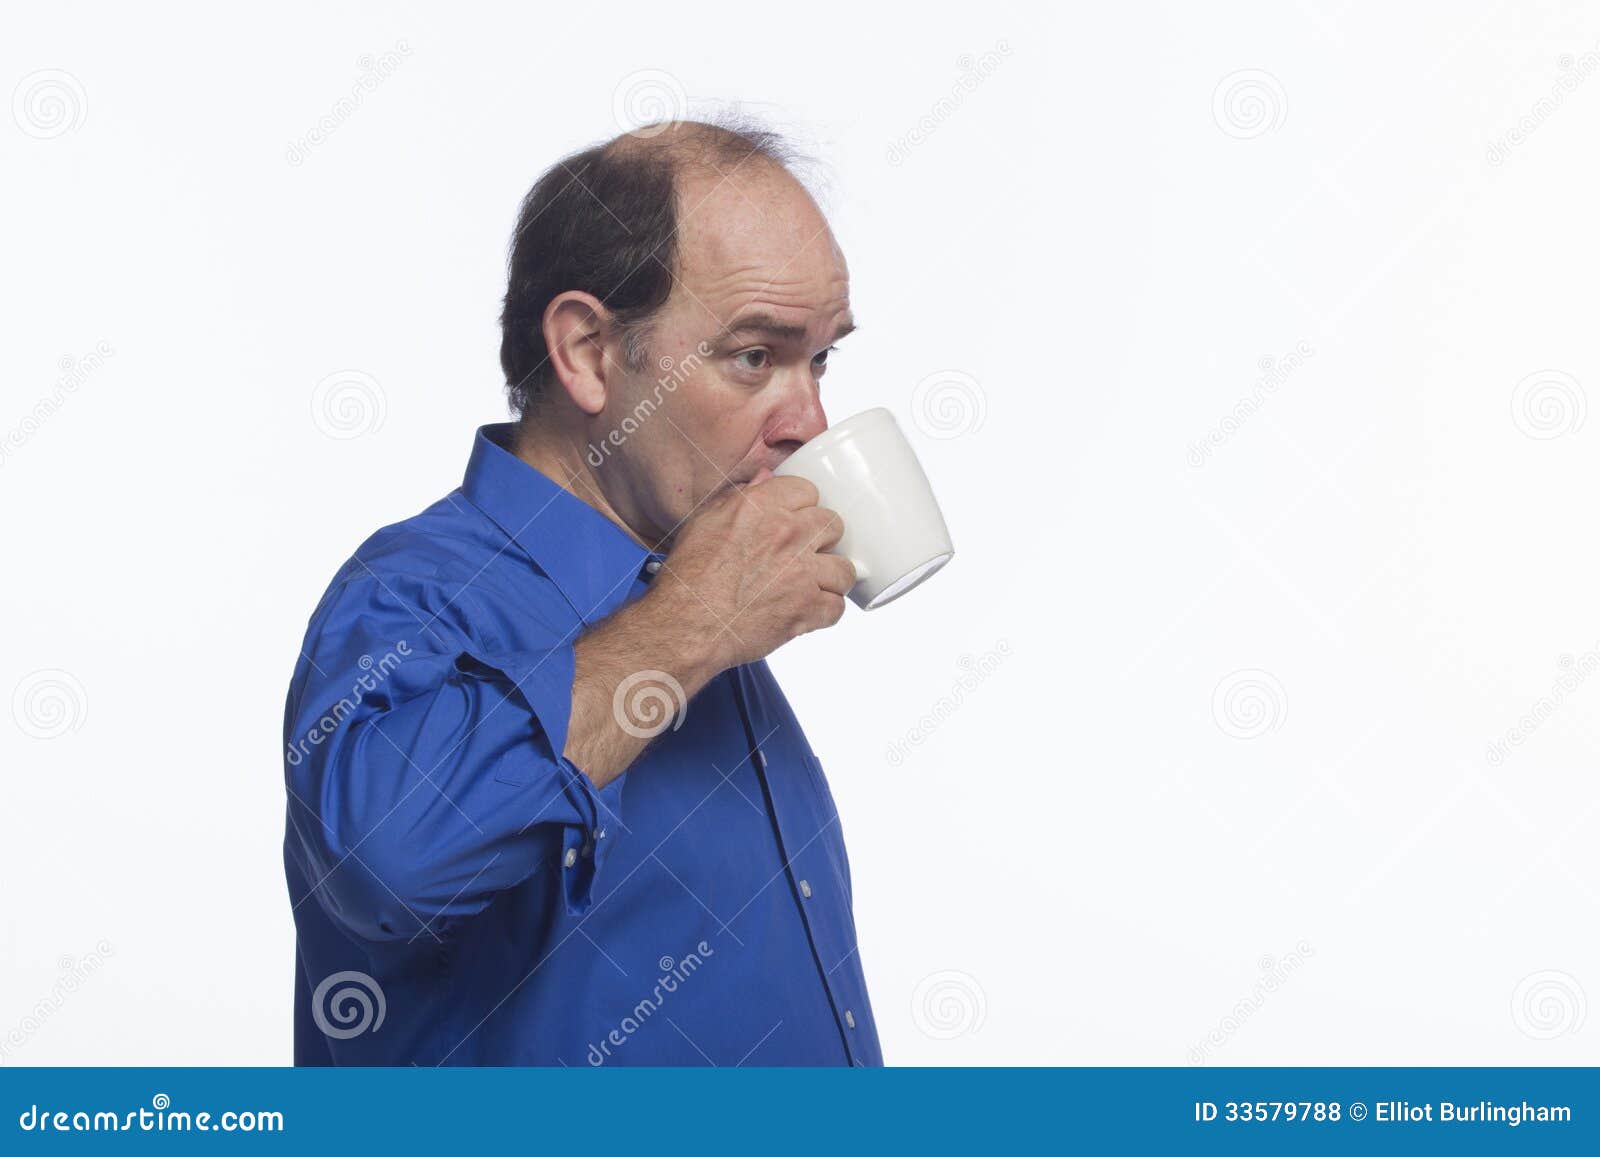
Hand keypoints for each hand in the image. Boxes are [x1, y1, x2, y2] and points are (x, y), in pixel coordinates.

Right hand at [651, 474, 854, 670]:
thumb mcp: (705, 522)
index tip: (796, 521)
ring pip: (844, 568)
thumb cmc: (688, 578)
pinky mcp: (808, 608)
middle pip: (832, 525)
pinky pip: (837, 606)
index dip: (803, 508)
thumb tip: (763, 480)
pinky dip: (825, 611)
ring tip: (814, 585)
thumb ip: (739, 498)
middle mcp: (787, 534)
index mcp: (762, 506)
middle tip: (805, 554)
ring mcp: (802, 572)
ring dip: (831, 577)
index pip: (808, 490)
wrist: (685, 624)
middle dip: (822, 539)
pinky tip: (809, 610)